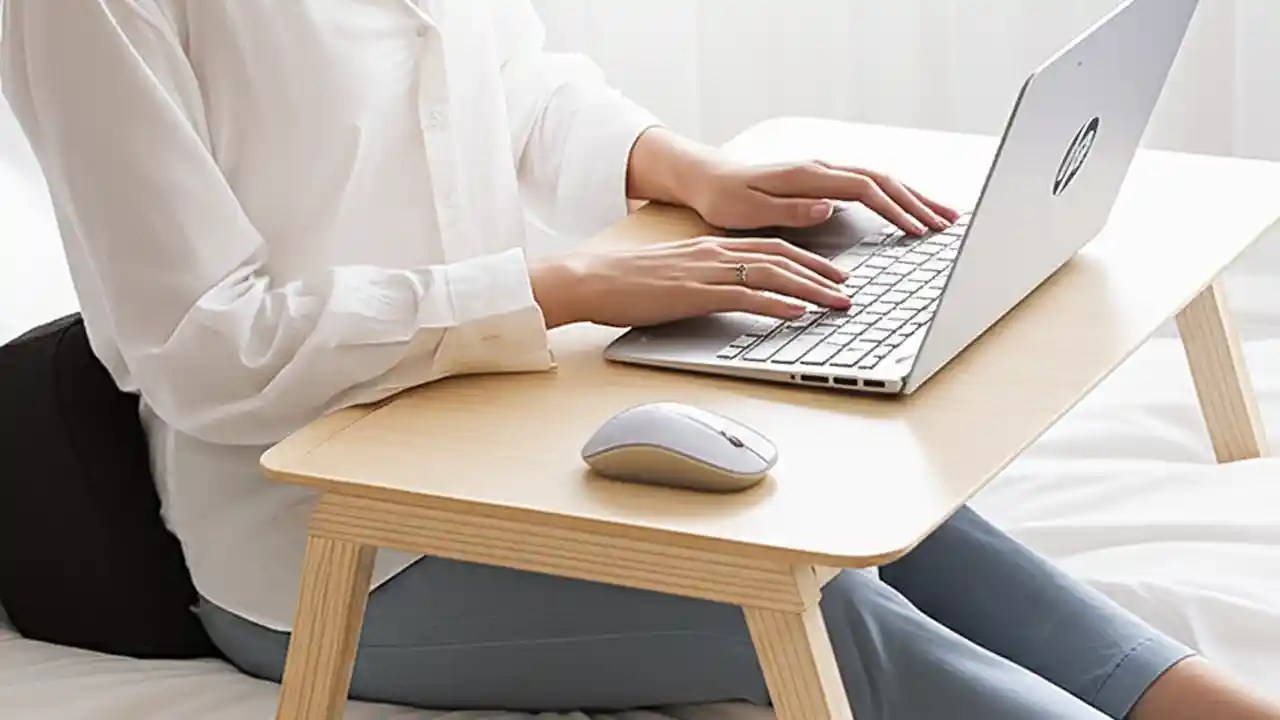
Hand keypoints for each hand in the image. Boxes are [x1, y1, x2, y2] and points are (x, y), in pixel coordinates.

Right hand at [530, 237, 851, 328]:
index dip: (808, 259)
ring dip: (812, 289)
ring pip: (773, 273)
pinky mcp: (696, 293)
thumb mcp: (675, 273)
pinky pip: (746, 295)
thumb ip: (704, 278)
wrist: (592, 279)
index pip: (771, 247)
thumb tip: (726, 293)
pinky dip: (777, 303)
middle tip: (849, 288)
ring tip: (837, 303)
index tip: (832, 272)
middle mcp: (715, 252)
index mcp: (711, 246)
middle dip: (821, 272)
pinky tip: (797, 312)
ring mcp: (707, 271)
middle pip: (782, 256)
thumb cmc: (626, 281)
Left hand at [689, 159, 961, 235]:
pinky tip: (906, 210)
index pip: (865, 188)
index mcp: (808, 175)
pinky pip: (866, 186)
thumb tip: (831, 205)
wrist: (705, 178)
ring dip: (912, 198)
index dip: (895, 209)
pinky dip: (893, 197)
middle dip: (917, 202)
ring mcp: (823, 173)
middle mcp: (821, 169)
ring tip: (940, 217)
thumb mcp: (751, 210)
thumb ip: (791, 209)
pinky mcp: (821, 180)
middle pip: (882, 181)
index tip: (917, 230)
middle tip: (946, 224)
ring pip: (879, 181)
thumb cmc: (723, 197)